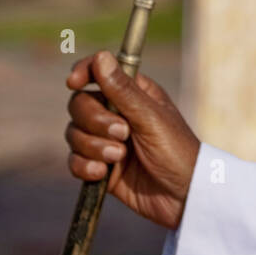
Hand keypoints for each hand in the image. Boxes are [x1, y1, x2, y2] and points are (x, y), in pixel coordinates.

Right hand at [65, 51, 199, 229]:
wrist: (182, 198)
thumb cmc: (176, 151)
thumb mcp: (150, 118)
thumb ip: (123, 90)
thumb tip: (101, 57)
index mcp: (133, 93)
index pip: (98, 72)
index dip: (82, 73)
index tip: (73, 82)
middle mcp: (116, 113)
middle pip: (79, 104)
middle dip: (95, 120)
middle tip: (122, 134)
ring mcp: (106, 140)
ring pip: (74, 133)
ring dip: (93, 146)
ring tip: (119, 157)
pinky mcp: (99, 166)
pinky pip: (74, 160)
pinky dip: (85, 166)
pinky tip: (104, 174)